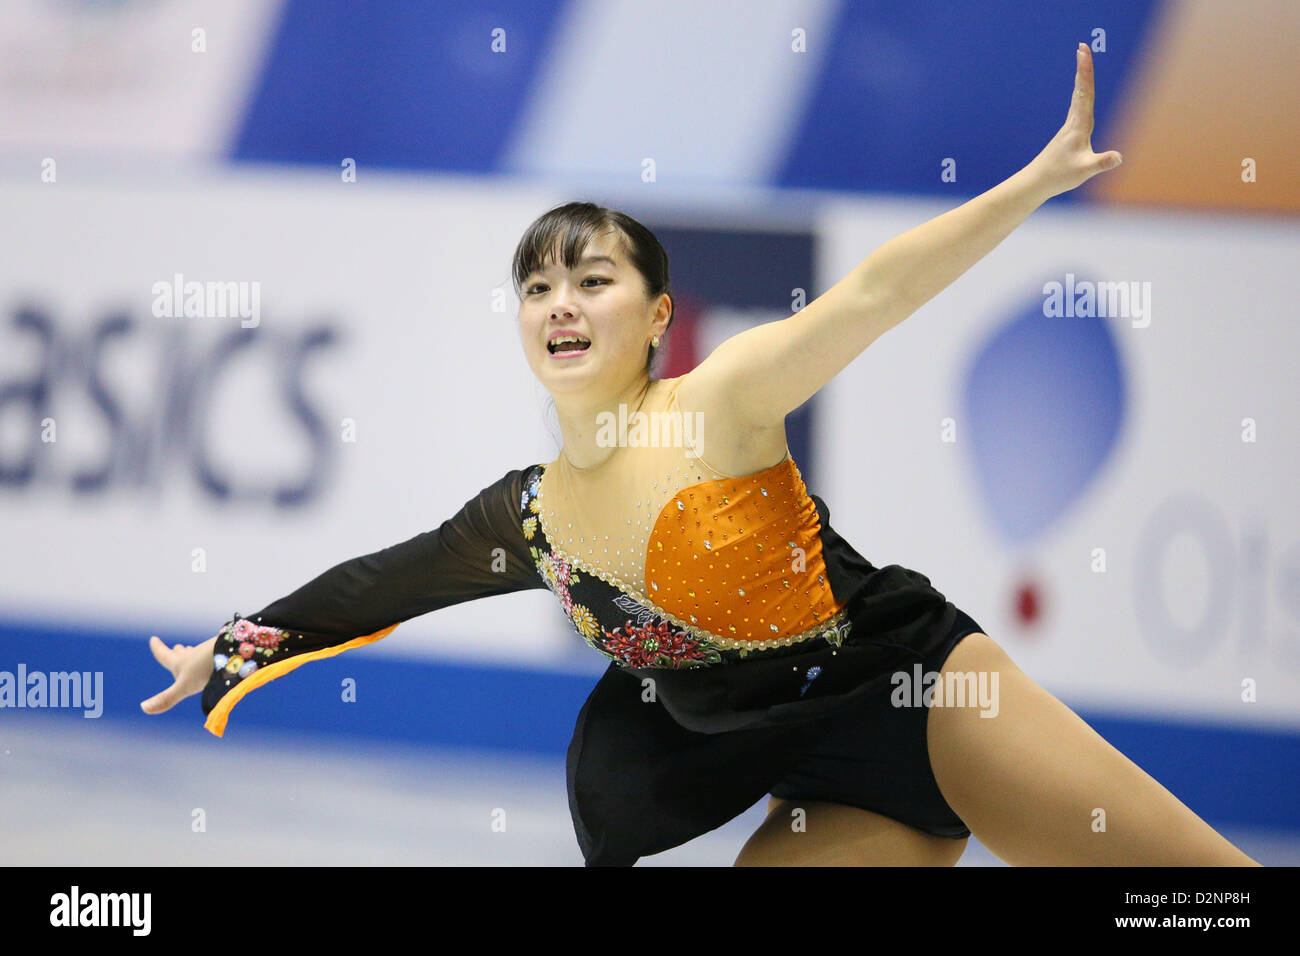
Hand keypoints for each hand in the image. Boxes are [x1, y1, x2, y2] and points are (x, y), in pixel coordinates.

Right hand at [141, 635, 216, 713]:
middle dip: (178, 652)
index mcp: (180, 663)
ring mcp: (209, 654)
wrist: (232, 652)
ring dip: (193, 654)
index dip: (158, 648)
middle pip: (182, 654)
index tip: (154, 639)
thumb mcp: (184, 687)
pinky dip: (210, 658)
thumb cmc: (205, 669)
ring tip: (192, 652)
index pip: (165, 655)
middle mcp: (193, 657)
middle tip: (177, 647)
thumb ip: (167, 698)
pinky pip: (214, 656)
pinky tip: (217, 661)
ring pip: (198, 654)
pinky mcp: (223, 655)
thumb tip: (144, 708)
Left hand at [1027, 43, 1122, 198]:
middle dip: (1083, 68)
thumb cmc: (1059, 176)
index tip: (1084, 53)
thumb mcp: (1084, 170)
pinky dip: (1080, 92)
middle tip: (1082, 47)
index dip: (1085, 73)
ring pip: (1077, 96)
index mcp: (1078, 126)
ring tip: (1082, 61)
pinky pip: (1076, 106)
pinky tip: (1080, 91)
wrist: (1036, 182)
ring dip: (1081, 78)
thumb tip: (1119, 157)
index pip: (1085, 94)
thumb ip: (1102, 163)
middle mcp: (1072, 122)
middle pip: (1080, 90)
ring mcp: (1069, 127)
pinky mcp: (1068, 133)